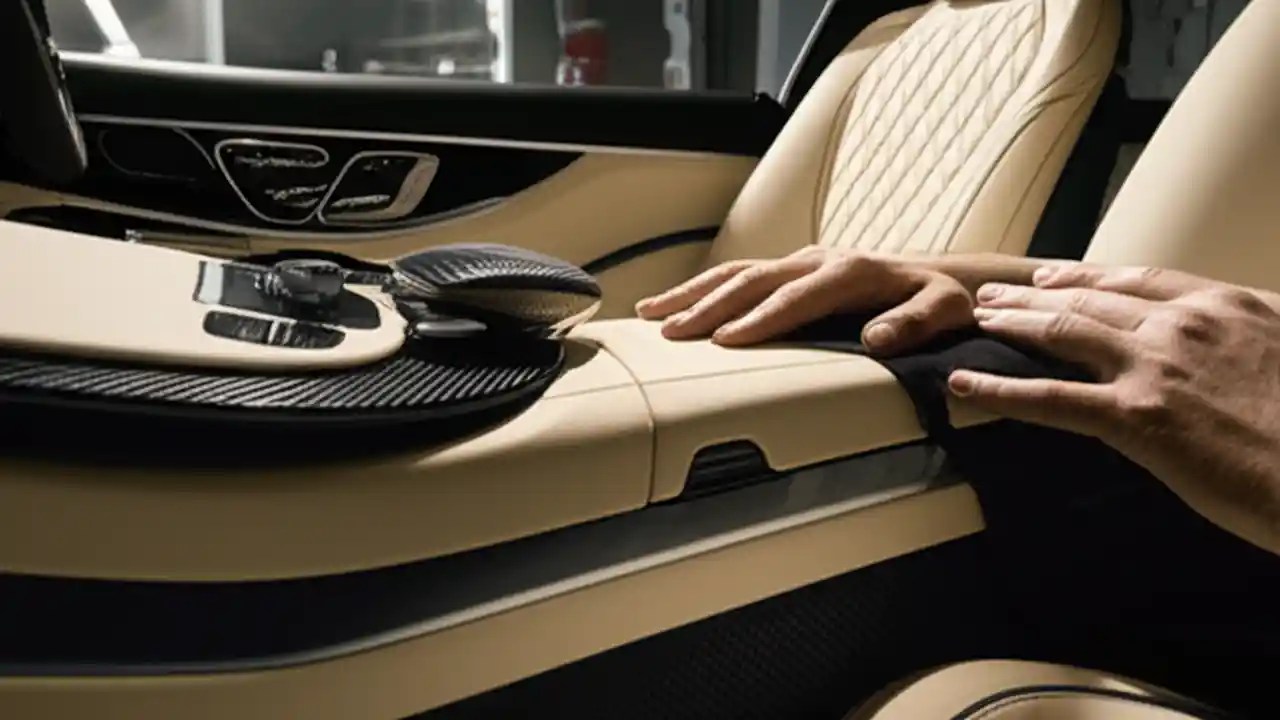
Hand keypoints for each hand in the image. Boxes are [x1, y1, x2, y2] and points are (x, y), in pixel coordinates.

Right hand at [635, 246, 973, 353]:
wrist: (935, 277)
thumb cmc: (940, 300)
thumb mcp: (946, 312)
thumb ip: (917, 324)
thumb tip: (878, 338)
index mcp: (852, 271)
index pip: (798, 296)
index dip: (762, 318)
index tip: (728, 339)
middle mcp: (818, 260)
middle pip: (754, 280)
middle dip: (709, 306)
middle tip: (673, 332)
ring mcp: (799, 262)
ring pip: (736, 272)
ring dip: (693, 292)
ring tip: (652, 314)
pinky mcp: (788, 269)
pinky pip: (738, 275)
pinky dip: (702, 288)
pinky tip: (673, 304)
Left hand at [951, 264, 1279, 552]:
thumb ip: (1250, 341)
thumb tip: (1232, 346)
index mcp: (1228, 305)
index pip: (1140, 280)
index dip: (1087, 277)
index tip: (1053, 275)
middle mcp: (1186, 324)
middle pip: (1090, 300)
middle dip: (1034, 294)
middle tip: (992, 293)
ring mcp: (1157, 367)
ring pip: (1063, 333)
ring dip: (1011, 324)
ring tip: (973, 319)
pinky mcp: (1138, 418)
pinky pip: (1049, 400)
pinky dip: (998, 389)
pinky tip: (961, 385)